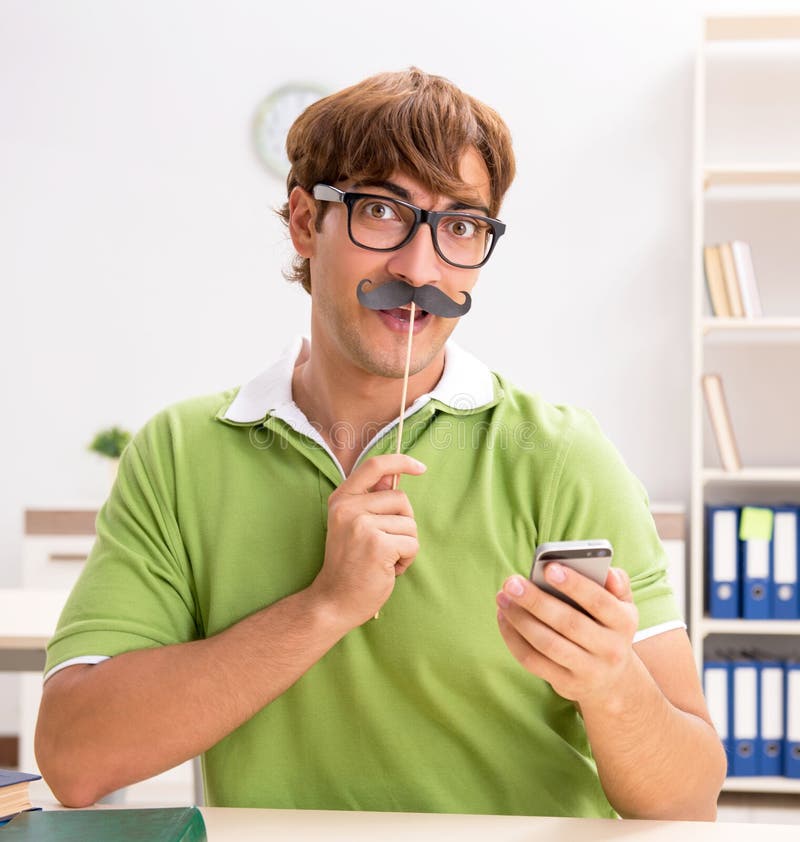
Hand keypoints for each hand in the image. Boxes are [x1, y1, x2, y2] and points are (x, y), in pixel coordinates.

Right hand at [310, 453, 425, 628]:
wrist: (334, 601)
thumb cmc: (349, 564)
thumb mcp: (351, 524)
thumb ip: (371, 499)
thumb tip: (395, 474)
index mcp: (341, 499)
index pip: (375, 466)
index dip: (401, 461)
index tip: (420, 468)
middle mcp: (348, 508)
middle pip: (401, 499)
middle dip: (404, 523)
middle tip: (385, 545)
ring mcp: (362, 526)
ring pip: (409, 524)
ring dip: (405, 545)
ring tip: (384, 559)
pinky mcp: (377, 545)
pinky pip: (412, 544)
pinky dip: (407, 560)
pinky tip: (388, 569)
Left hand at [496, 564, 638, 706]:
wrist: (613, 680)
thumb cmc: (608, 627)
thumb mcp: (622, 606)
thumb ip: (617, 584)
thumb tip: (608, 571)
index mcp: (624, 622)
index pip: (599, 602)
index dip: (575, 585)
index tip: (549, 568)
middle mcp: (610, 649)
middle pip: (568, 623)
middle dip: (536, 601)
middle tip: (512, 583)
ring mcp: (589, 670)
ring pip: (547, 644)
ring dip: (520, 620)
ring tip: (503, 598)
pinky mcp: (566, 684)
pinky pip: (533, 661)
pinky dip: (514, 639)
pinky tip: (504, 618)